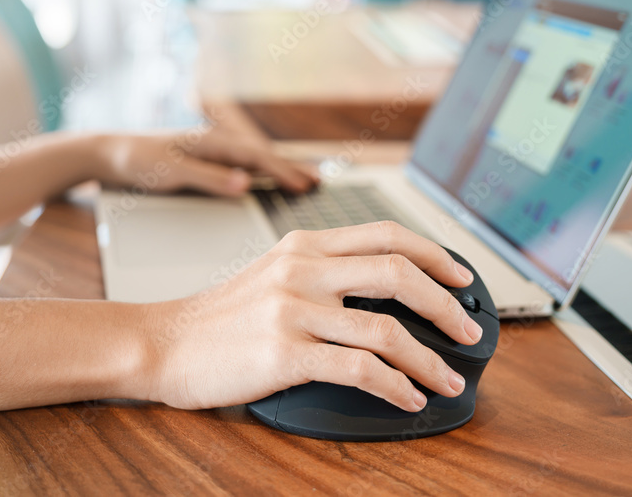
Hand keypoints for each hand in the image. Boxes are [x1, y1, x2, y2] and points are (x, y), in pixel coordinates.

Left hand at [97, 126, 317, 195]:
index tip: (306, 185)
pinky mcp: (202, 159)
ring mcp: (209, 150)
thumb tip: (246, 183)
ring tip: (303, 179)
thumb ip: (209, 178)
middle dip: (289, 169)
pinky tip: (266, 179)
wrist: (109, 153)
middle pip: (260, 155)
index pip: (256, 157)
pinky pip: (240, 165)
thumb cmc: (137, 161)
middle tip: (319, 182)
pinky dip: (260, 171)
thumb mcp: (171, 173)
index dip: (283, 171)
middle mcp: (214, 142)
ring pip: (252, 160)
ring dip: (278, 170)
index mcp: (211, 141)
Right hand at [142, 222, 483, 411]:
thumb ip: (320, 272)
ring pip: (386, 328)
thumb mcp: (270, 274)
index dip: (434, 253)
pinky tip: (407, 398)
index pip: (386, 234)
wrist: (162, 343)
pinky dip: (395, 386)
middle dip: (446, 304)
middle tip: (468, 330)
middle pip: (397, 273)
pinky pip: (359, 368)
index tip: (462, 276)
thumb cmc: (216, 317)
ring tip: (448, 379)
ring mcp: (292, 310)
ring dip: (429, 359)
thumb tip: (380, 294)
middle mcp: (302, 270)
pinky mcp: (284, 353)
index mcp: (303, 246)